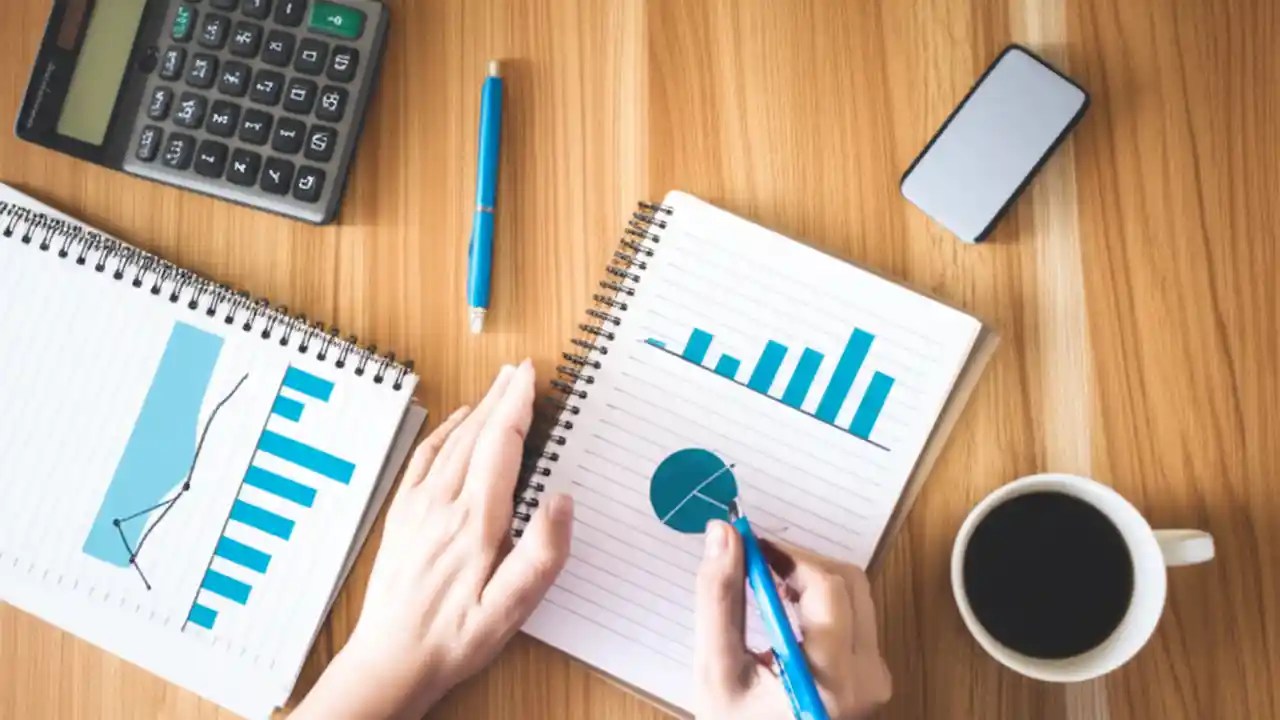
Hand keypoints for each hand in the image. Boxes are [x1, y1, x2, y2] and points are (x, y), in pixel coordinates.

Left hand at [295, 361, 573, 718]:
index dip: (517, 407)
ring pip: (452, 442)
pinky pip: (424, 459)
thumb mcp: (510, 609)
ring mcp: (417, 507)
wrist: (390, 660)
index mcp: (474, 522)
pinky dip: (445, 433)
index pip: (501, 446)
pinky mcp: (402, 516)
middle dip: (501, 398)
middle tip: (521, 370)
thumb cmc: (455, 638)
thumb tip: (561, 501)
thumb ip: (540, 555)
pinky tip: (457, 425)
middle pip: (477, 435)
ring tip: (498, 387)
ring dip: (478, 410)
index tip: (530, 377)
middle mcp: (442, 505)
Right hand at [694, 521, 890, 719]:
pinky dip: (821, 602)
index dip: (785, 552)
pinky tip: (783, 613)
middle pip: (848, 583)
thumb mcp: (716, 670)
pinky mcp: (873, 678)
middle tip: (754, 562)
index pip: (824, 586)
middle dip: (799, 561)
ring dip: (810, 579)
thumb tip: (722, 534)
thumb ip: (718, 599)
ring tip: (764, 587)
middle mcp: (869, 675)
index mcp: (832, 677)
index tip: (745, 541)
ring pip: (855, 595)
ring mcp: (876, 678)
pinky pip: (855, 618)